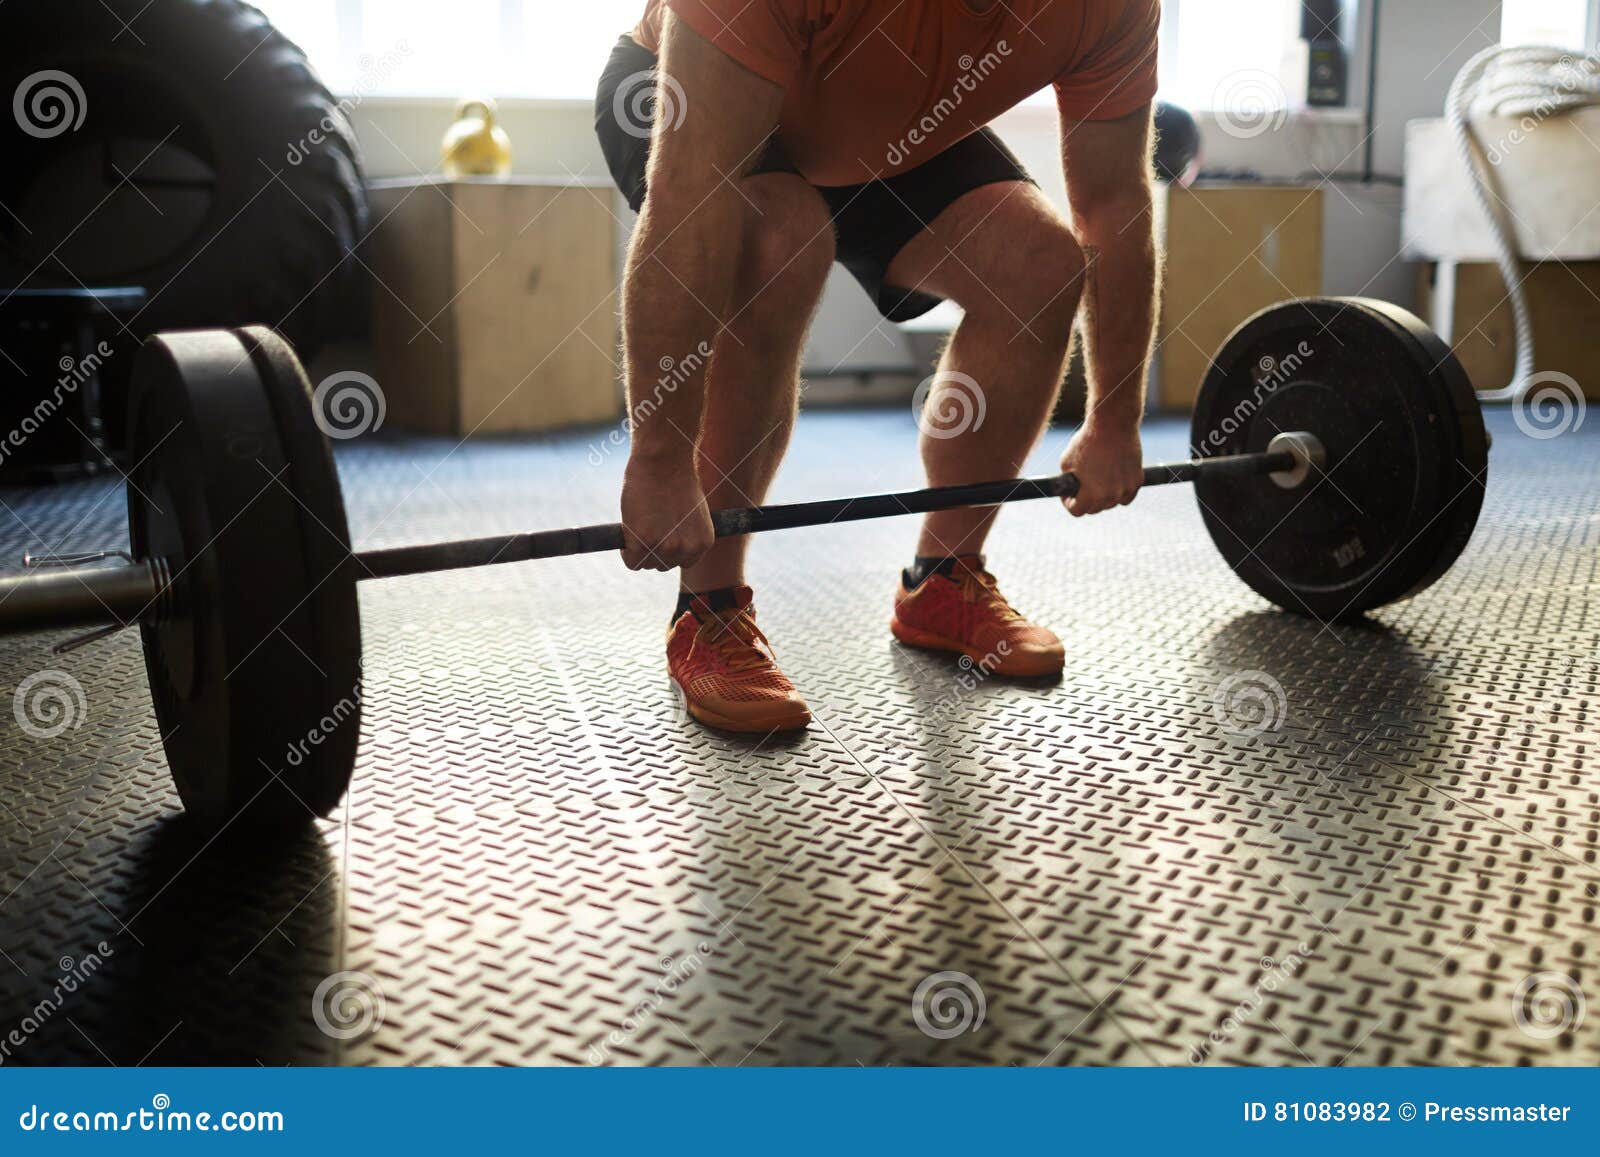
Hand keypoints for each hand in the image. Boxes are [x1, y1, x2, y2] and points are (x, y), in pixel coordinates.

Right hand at [619, 452, 714, 571]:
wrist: (664, 460)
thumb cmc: (675, 478)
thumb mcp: (691, 512)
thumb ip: (684, 533)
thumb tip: (668, 546)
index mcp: (702, 542)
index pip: (683, 562)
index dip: (669, 549)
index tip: (660, 535)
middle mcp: (687, 549)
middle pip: (662, 565)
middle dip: (653, 549)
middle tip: (646, 526)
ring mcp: (665, 547)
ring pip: (645, 563)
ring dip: (638, 549)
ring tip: (640, 521)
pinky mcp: (643, 542)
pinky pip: (631, 561)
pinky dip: (625, 550)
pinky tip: (629, 528)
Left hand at [1060, 424, 1142, 516]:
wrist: (1113, 424)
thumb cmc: (1087, 441)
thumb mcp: (1066, 462)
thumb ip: (1066, 481)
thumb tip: (1067, 491)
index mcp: (1092, 494)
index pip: (1077, 511)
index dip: (1068, 502)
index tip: (1068, 494)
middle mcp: (1111, 496)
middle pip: (1094, 509)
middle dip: (1085, 500)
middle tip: (1081, 488)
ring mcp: (1126, 489)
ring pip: (1110, 503)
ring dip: (1103, 496)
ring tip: (1096, 482)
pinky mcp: (1137, 480)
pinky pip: (1126, 496)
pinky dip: (1119, 492)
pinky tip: (1112, 483)